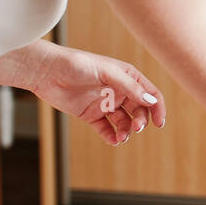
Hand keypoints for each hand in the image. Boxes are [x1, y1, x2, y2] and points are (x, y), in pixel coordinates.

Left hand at [32, 45, 165, 145]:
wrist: (46, 71)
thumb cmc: (76, 64)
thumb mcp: (107, 72)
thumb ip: (129, 86)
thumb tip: (151, 101)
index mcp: (127, 77)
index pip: (150, 93)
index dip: (157, 108)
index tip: (159, 122)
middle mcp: (119, 91)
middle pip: (139, 110)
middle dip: (140, 121)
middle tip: (135, 128)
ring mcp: (105, 103)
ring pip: (124, 122)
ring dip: (126, 131)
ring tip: (121, 137)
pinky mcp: (91, 114)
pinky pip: (106, 129)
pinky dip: (111, 136)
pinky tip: (112, 140)